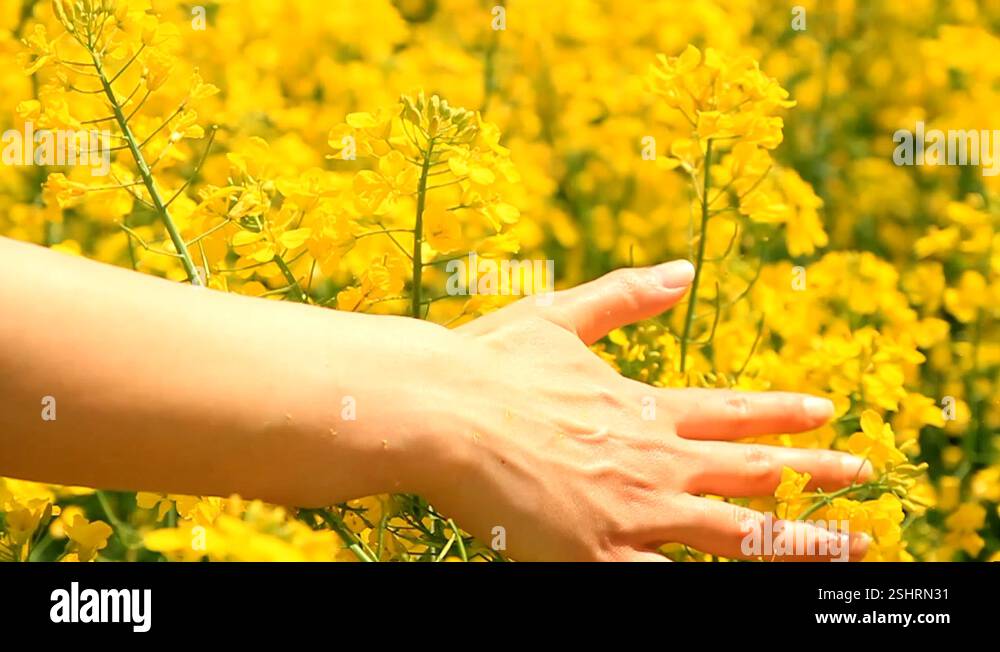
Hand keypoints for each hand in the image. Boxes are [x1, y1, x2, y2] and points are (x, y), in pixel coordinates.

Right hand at [419, 261, 871, 560]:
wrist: (442, 411)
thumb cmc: (490, 363)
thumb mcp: (560, 316)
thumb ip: (626, 296)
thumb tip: (683, 270)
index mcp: (642, 408)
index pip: (730, 411)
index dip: (782, 413)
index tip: (825, 413)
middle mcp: (652, 461)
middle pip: (751, 474)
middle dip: (814, 476)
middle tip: (863, 476)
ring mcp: (632, 511)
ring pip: (736, 535)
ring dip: (797, 539)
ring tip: (847, 543)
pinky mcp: (598, 555)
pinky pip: (664, 582)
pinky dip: (705, 586)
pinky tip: (739, 594)